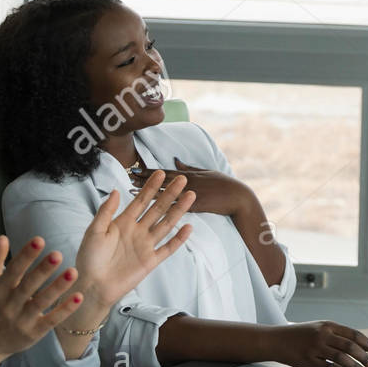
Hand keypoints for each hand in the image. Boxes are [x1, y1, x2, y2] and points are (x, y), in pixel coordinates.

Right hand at [0, 236, 84, 360]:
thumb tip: (2, 238)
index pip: (14, 269)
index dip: (26, 255)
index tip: (39, 240)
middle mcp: (10, 304)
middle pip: (29, 285)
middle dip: (43, 270)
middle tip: (58, 254)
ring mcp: (23, 319)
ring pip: (42, 302)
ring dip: (58, 287)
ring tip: (73, 272)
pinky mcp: (34, 333)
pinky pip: (51, 320)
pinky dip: (65, 310)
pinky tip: (78, 297)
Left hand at [74, 169, 195, 308]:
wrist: (92, 285)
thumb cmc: (89, 258)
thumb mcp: (94, 231)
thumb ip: (105, 211)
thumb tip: (115, 190)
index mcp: (123, 222)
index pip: (140, 201)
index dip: (150, 187)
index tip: (160, 173)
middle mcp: (137, 231)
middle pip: (157, 209)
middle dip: (169, 194)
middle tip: (182, 179)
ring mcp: (145, 246)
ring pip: (166, 224)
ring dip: (178, 210)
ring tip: (190, 196)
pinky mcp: (150, 261)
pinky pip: (167, 248)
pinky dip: (178, 239)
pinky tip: (188, 227)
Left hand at [130, 157, 252, 217]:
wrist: (239, 197)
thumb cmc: (224, 184)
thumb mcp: (206, 171)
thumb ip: (189, 167)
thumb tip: (175, 160)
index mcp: (189, 174)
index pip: (165, 172)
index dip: (149, 171)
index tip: (134, 169)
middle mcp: (187, 182)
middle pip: (161, 181)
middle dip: (144, 179)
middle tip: (127, 177)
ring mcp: (190, 194)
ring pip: (165, 192)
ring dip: (148, 191)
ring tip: (132, 190)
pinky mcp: (195, 206)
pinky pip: (176, 206)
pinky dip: (162, 205)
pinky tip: (150, 206)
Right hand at [269, 321, 367, 366]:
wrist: (276, 340)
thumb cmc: (299, 335)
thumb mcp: (318, 328)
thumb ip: (336, 335)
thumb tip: (358, 347)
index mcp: (328, 325)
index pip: (354, 334)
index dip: (367, 344)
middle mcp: (323, 335)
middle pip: (350, 347)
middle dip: (364, 358)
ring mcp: (315, 348)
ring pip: (342, 359)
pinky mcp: (308, 361)